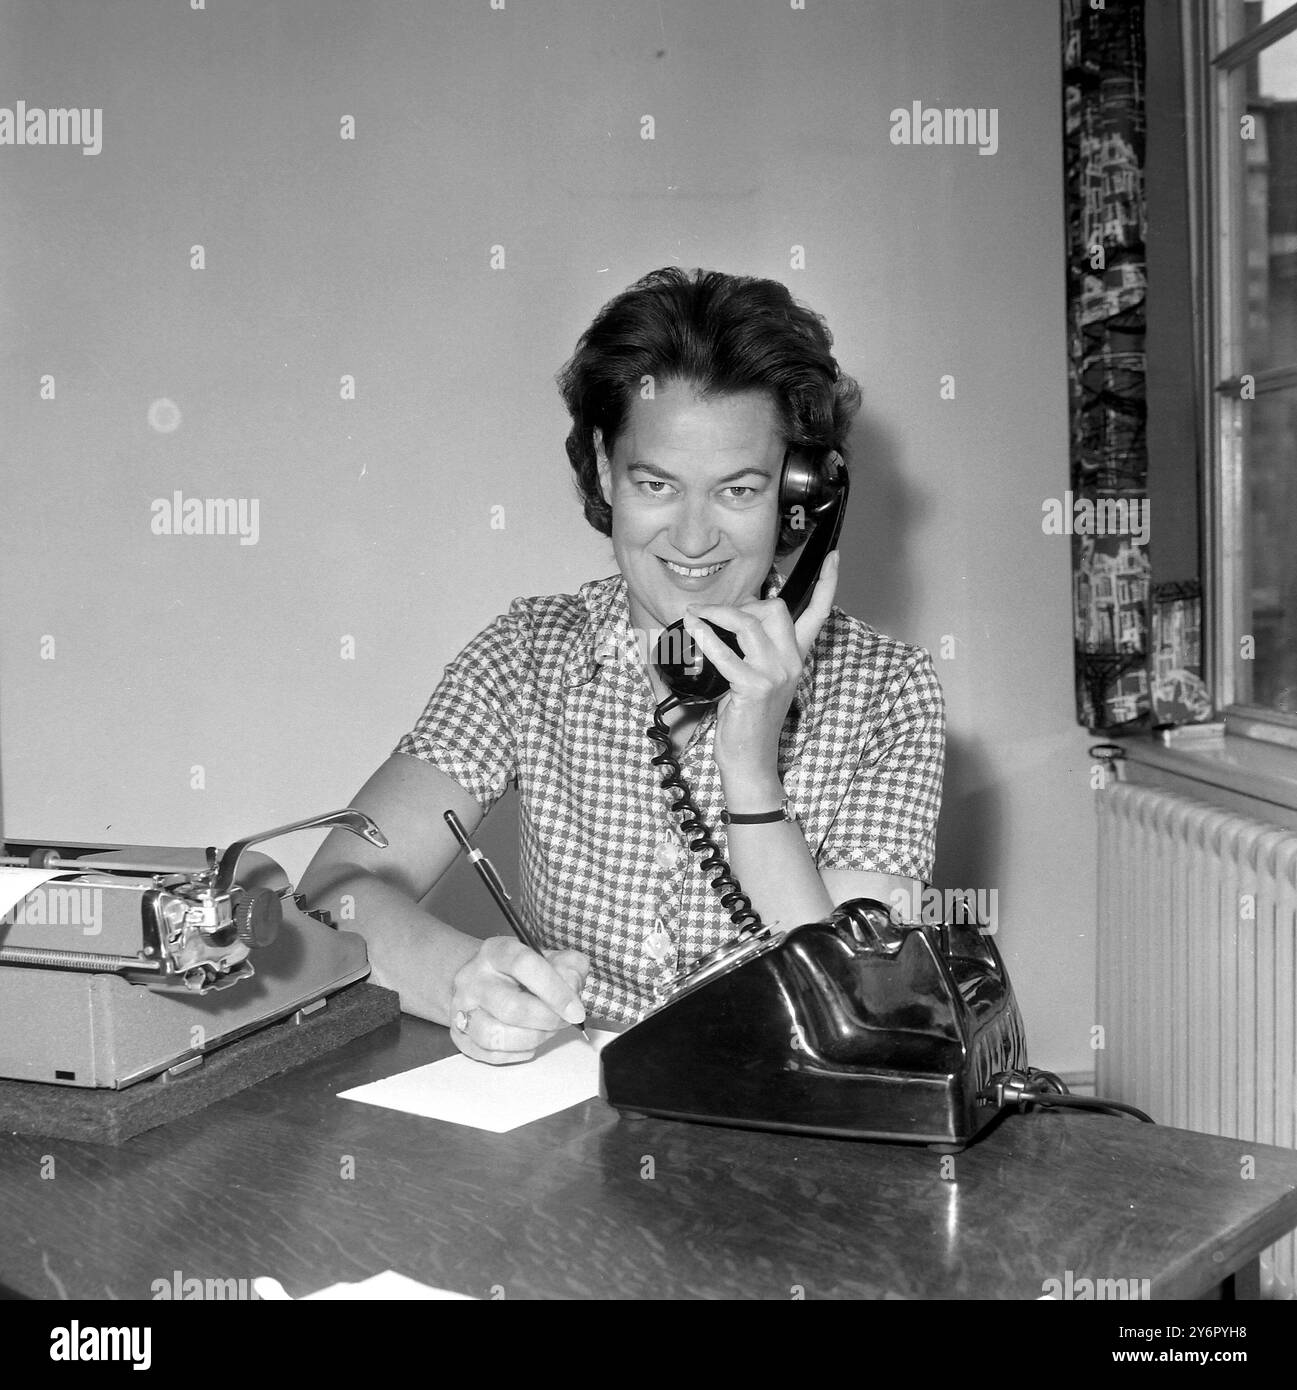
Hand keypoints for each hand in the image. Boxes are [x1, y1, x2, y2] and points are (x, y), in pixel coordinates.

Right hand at [449, 936, 589, 1064]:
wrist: (483, 981)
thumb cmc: (521, 973)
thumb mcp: (549, 957)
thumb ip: (569, 967)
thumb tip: (572, 988)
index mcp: (496, 952)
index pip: (523, 965)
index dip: (554, 989)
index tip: (575, 1010)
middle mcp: (473, 978)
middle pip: (511, 1007)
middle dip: (547, 1020)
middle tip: (564, 1021)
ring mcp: (462, 1008)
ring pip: (495, 1035)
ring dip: (532, 1039)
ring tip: (546, 1030)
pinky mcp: (460, 1036)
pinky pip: (491, 1055)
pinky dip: (518, 1052)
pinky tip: (529, 1041)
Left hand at [683, 551, 838, 786]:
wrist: (750, 761)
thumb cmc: (748, 721)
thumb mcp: (757, 680)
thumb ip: (753, 651)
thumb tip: (727, 622)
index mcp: (796, 658)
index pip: (819, 614)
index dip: (828, 583)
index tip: (834, 556)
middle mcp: (791, 663)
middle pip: (775, 609)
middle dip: (743, 603)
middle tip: (717, 614)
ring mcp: (775, 674)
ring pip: (748, 623)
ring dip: (717, 613)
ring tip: (696, 616)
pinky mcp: (754, 687)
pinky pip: (725, 652)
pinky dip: (704, 635)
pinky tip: (691, 627)